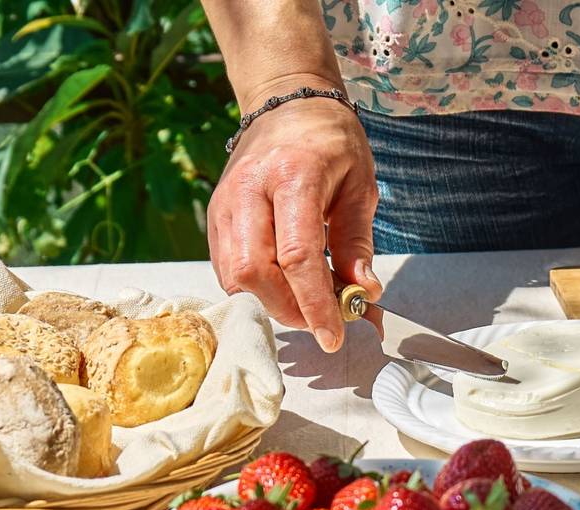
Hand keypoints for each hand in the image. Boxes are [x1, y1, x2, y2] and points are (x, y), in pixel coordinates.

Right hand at [207, 81, 380, 351]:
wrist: (286, 104)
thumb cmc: (331, 143)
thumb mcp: (360, 186)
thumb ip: (357, 241)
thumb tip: (363, 292)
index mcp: (292, 176)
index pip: (296, 256)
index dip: (314, 304)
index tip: (333, 336)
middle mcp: (248, 190)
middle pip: (253, 271)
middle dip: (288, 309)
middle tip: (321, 320)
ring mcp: (224, 204)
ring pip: (234, 275)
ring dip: (271, 303)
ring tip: (307, 304)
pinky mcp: (215, 216)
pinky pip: (227, 268)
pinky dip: (256, 289)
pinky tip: (284, 287)